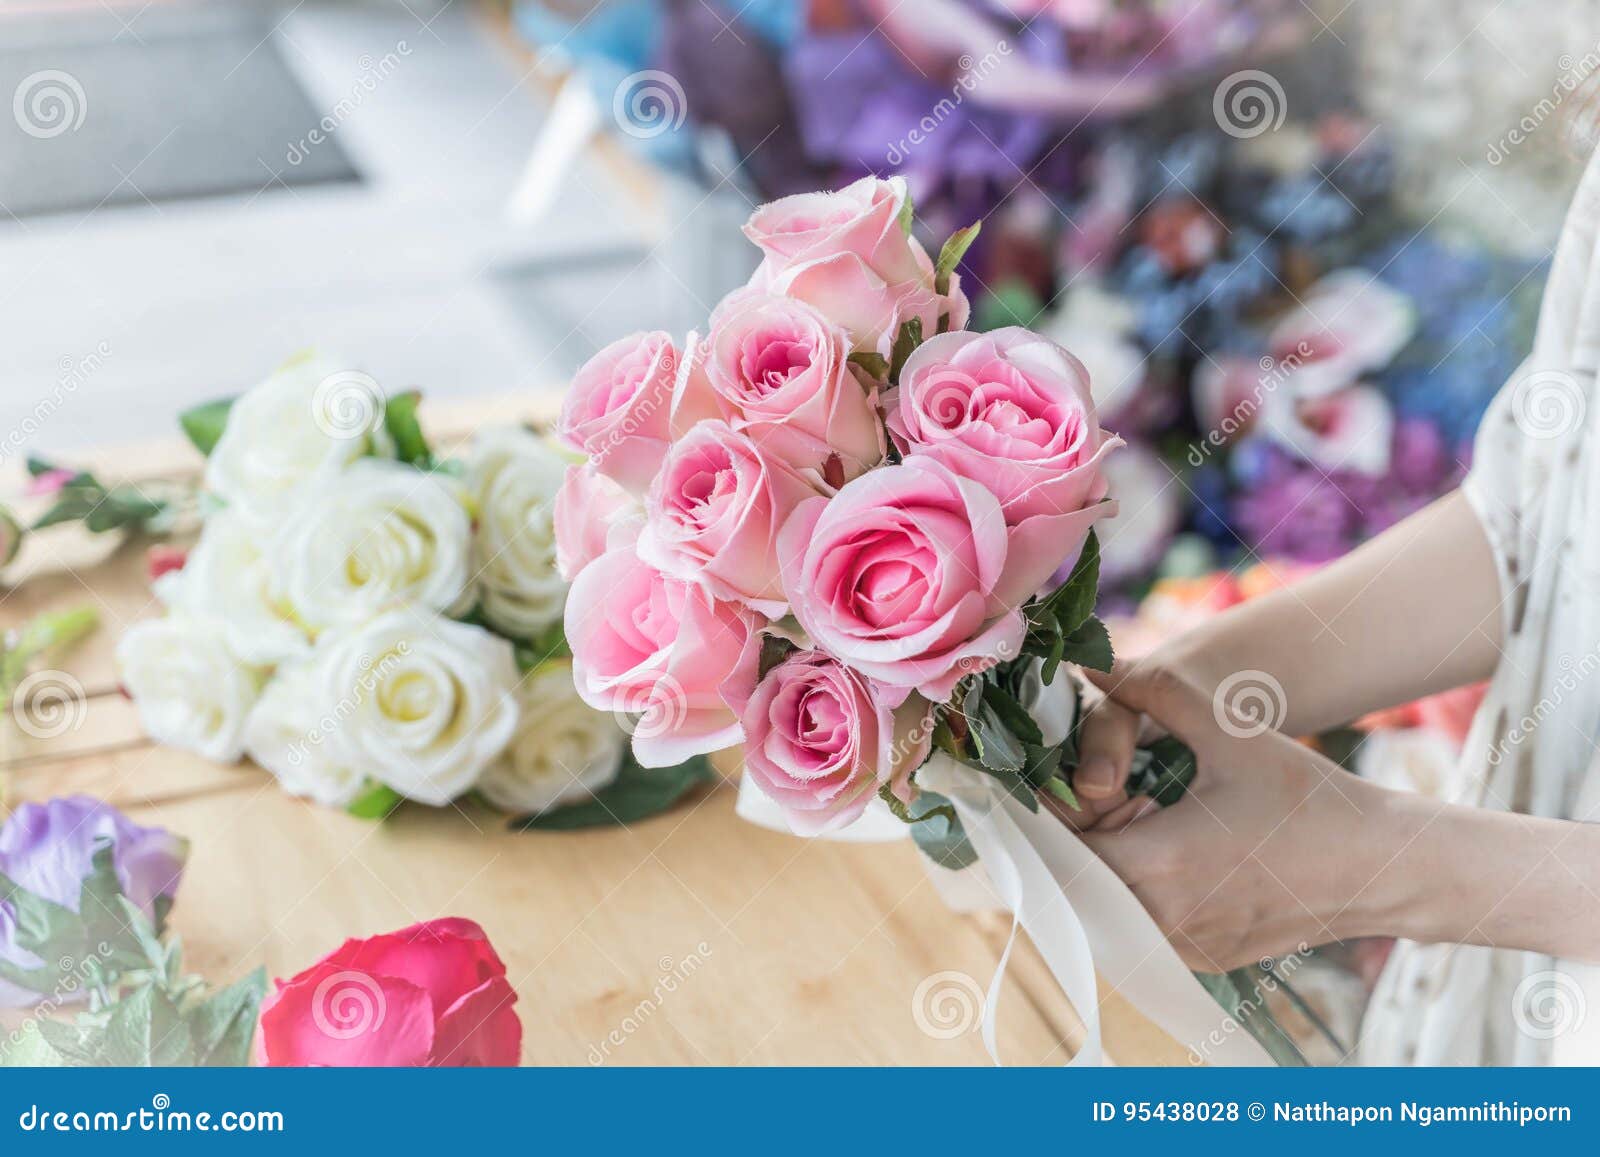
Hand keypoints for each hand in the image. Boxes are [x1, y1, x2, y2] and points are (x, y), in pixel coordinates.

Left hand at [1052, 661, 1408, 970]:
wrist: (1382, 866)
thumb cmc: (1307, 796)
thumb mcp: (1229, 729)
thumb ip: (1156, 690)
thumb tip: (1095, 663)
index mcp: (1161, 862)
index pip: (1064, 851)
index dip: (1054, 816)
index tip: (1059, 779)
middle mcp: (1165, 917)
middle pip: (1079, 884)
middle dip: (1078, 838)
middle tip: (1103, 794)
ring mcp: (1185, 947)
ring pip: (1108, 911)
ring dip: (1107, 867)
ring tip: (1137, 819)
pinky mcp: (1204, 959)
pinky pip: (1144, 929)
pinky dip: (1139, 893)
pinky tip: (1168, 851)